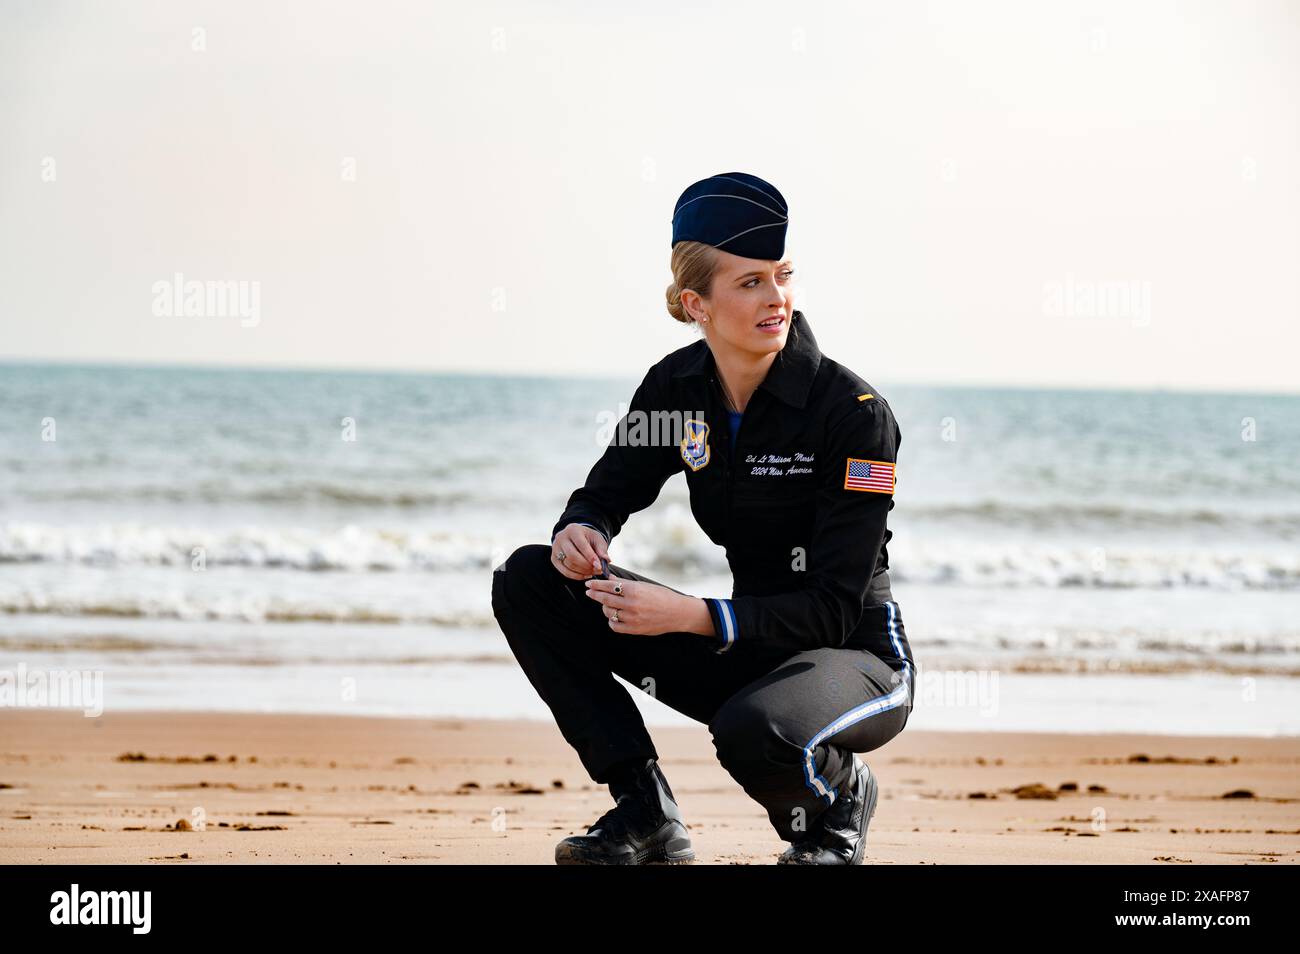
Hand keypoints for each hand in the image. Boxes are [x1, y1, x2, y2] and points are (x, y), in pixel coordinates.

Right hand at [551, 523, 608, 580]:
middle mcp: (561, 538)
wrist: (575, 537)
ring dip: (583, 572)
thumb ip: (602, 549)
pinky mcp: (553, 559)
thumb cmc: (588, 538)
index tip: (599, 566)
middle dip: (586, 566)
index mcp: (573, 530)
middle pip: (572, 556)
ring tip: (593, 572)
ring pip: (568, 565)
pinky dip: (576, 576)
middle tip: (597, 571)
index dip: (590, 557)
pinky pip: (564, 571)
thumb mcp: (597, 539)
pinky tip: (585, 575)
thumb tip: (606, 560)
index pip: (581, 545)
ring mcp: (555, 549)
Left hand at [583, 576, 698, 635]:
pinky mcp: (634, 629)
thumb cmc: (662, 596)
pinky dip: (611, 621)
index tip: (589, 583)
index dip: (596, 584)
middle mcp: (631, 604)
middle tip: (588, 592)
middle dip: (594, 594)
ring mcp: (632, 618)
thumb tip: (609, 578)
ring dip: (604, 607)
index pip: (608, 586)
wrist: (678, 613)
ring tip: (606, 604)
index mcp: (634, 590)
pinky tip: (613, 616)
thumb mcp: (644, 585)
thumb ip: (624, 583)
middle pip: (605, 599)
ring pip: (609, 612)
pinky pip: (615, 626)